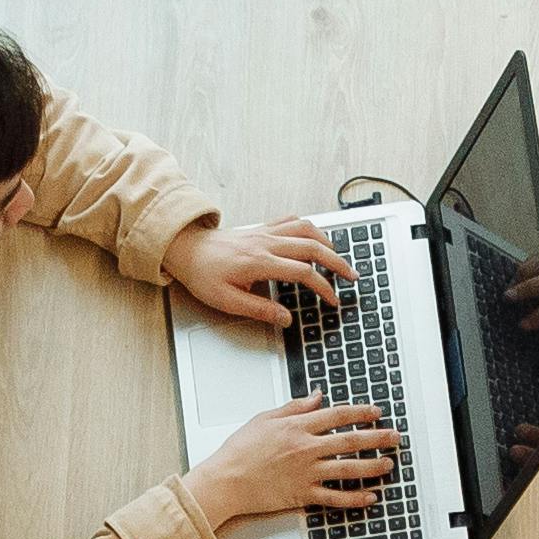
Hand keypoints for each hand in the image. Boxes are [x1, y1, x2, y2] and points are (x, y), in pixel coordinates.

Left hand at [165, 212, 351, 330]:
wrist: (186, 249)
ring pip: (306, 228)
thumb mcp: (228, 302)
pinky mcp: (262, 228)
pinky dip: (309, 228)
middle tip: (351, 276)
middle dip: (337, 262)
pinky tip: (315, 238)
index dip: (323, 287)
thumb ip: (260, 310)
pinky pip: (292, 221)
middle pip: (312, 246)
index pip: (302, 272)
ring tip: (338, 257)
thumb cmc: (203, 275)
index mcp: (259, 263)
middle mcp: (265, 243)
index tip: (332, 300)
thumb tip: (286, 318)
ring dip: (327, 241)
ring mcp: (265, 232)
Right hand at [188, 395, 401, 530]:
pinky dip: (354, 498)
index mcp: (298, 427)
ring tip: (389, 464)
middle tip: (395, 437)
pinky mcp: (303, 494)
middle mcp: (306, 449)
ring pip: (348, 469)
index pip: (337, 415)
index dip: (360, 413)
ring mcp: (307, 473)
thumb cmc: (240, 449)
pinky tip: (370, 497)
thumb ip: (294, 407)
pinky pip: (335, 497)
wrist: (227, 480)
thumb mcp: (265, 418)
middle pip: (350, 441)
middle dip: (377, 438)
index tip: (376, 413)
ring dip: (372, 467)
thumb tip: (317, 396)